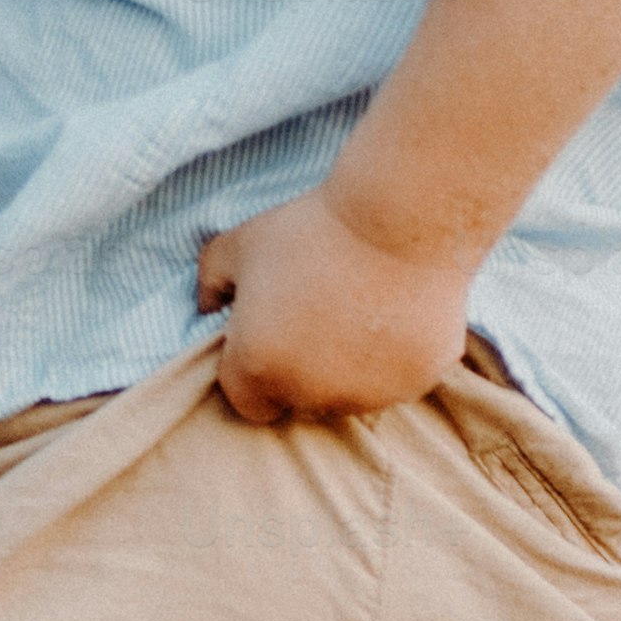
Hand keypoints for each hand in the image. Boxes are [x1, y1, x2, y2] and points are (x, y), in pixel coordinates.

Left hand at [196, 188, 478, 426]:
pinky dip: (394, 359)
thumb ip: (209, 280)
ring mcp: (366, 395)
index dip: (258, 371)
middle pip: (301, 401)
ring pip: (351, 396)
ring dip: (350, 370)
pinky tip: (396, 314)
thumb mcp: (239, 244)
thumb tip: (206, 305)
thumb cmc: (312, 227)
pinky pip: (397, 382)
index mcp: (258, 369)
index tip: (275, 338)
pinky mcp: (414, 384)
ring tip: (361, 312)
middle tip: (321, 318)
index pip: (249, 401)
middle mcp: (310, 394)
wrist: (398, 219)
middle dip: (304, 373)